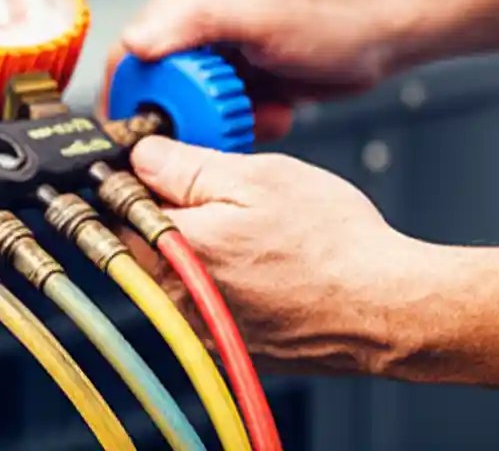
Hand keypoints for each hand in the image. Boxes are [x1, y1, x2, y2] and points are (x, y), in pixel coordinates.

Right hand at [103, 0, 413, 139]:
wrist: (385, 36)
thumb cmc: (333, 16)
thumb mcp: (260, 14)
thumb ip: (194, 22)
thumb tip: (136, 42)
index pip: (130, 49)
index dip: (135, 93)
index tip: (153, 126)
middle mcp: (194, 20)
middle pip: (156, 86)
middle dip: (191, 113)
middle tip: (228, 119)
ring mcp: (216, 52)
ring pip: (188, 108)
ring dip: (223, 122)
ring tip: (262, 112)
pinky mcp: (237, 79)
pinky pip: (219, 117)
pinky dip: (244, 124)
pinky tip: (274, 111)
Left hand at [126, 135, 439, 375]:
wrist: (384, 308)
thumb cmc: (332, 244)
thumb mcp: (256, 177)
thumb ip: (184, 165)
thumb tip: (140, 154)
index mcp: (171, 249)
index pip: (114, 205)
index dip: (132, 174)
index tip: (153, 162)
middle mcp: (175, 298)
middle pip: (139, 239)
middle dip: (165, 208)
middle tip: (212, 190)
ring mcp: (198, 327)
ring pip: (171, 268)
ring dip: (192, 242)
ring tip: (247, 227)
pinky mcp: (224, 343)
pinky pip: (201, 297)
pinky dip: (218, 275)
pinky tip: (259, 261)